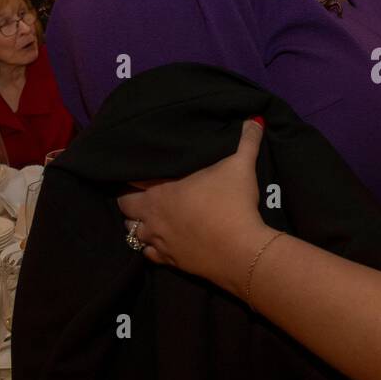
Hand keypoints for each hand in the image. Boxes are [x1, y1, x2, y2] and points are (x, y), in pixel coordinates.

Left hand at [116, 118, 273, 295]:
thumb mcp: (241, 166)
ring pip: (132, 232)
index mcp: (160, 192)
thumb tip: (255, 118)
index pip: (130, 182)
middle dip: (130, 200)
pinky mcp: (170, 262)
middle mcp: (152, 217)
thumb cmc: (233, 204)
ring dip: (137, 224)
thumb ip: (247, 140)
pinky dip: (150, 247)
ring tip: (148, 217)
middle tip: (143, 193)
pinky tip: (159, 242)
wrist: (241, 252)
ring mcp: (159, 242)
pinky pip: (147, 254)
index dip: (132, 176)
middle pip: (125, 207)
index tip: (138, 172)